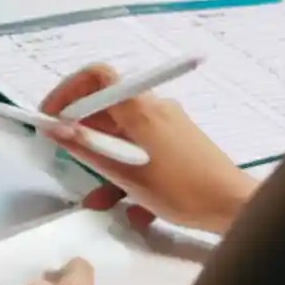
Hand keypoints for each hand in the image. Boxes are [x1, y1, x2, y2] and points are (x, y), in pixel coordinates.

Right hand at [41, 63, 257, 234]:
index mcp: (141, 109)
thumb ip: (87, 149)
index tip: (51, 116)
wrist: (233, 206)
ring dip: (105, 159)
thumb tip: (55, 128)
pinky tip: (130, 207)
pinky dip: (128, 169)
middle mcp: (155, 107)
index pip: (97, 77)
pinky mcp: (176, 140)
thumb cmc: (181, 191)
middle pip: (106, 106)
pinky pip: (141, 147)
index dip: (67, 91)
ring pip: (123, 133)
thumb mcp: (126, 175)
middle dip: (82, 131)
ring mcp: (167, 123)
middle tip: (65, 156)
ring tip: (98, 197)